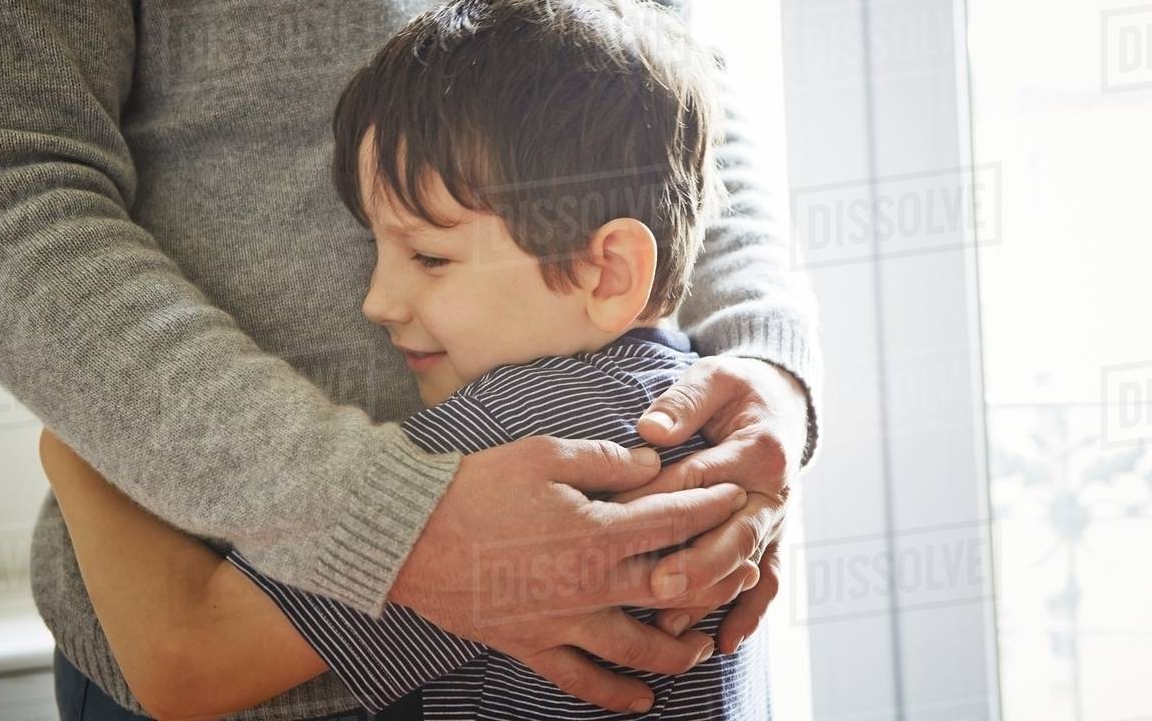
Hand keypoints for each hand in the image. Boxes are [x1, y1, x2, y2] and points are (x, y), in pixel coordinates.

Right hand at [388, 435, 748, 713]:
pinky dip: (616, 695)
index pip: (674, 521)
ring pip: (639, 648)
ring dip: (678, 650)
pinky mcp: (532, 645)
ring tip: (700, 649)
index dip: (710, 506)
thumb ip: (606, 461)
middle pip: (674, 590)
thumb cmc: (476, 485)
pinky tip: (641, 702)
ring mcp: (563, 623)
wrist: (410, 534)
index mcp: (598, 532)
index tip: (735, 497)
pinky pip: (582, 681)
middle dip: (715, 579)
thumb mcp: (545, 454)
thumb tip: (651, 465)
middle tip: (741, 572)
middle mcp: (591, 585)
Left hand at [612, 356, 807, 653]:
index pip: (699, 481)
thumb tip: (650, 431)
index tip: (614, 518)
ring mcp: (776, 522)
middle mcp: (773, 492)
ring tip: (671, 624)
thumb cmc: (736, 390)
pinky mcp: (773, 539)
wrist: (783, 406)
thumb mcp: (713, 378)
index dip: (656, 501)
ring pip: (745, 567)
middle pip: (732, 535)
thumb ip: (682, 403)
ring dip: (711, 597)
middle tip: (655, 586)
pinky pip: (767, 582)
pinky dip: (750, 612)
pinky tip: (725, 641)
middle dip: (695, 564)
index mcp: (757, 451)